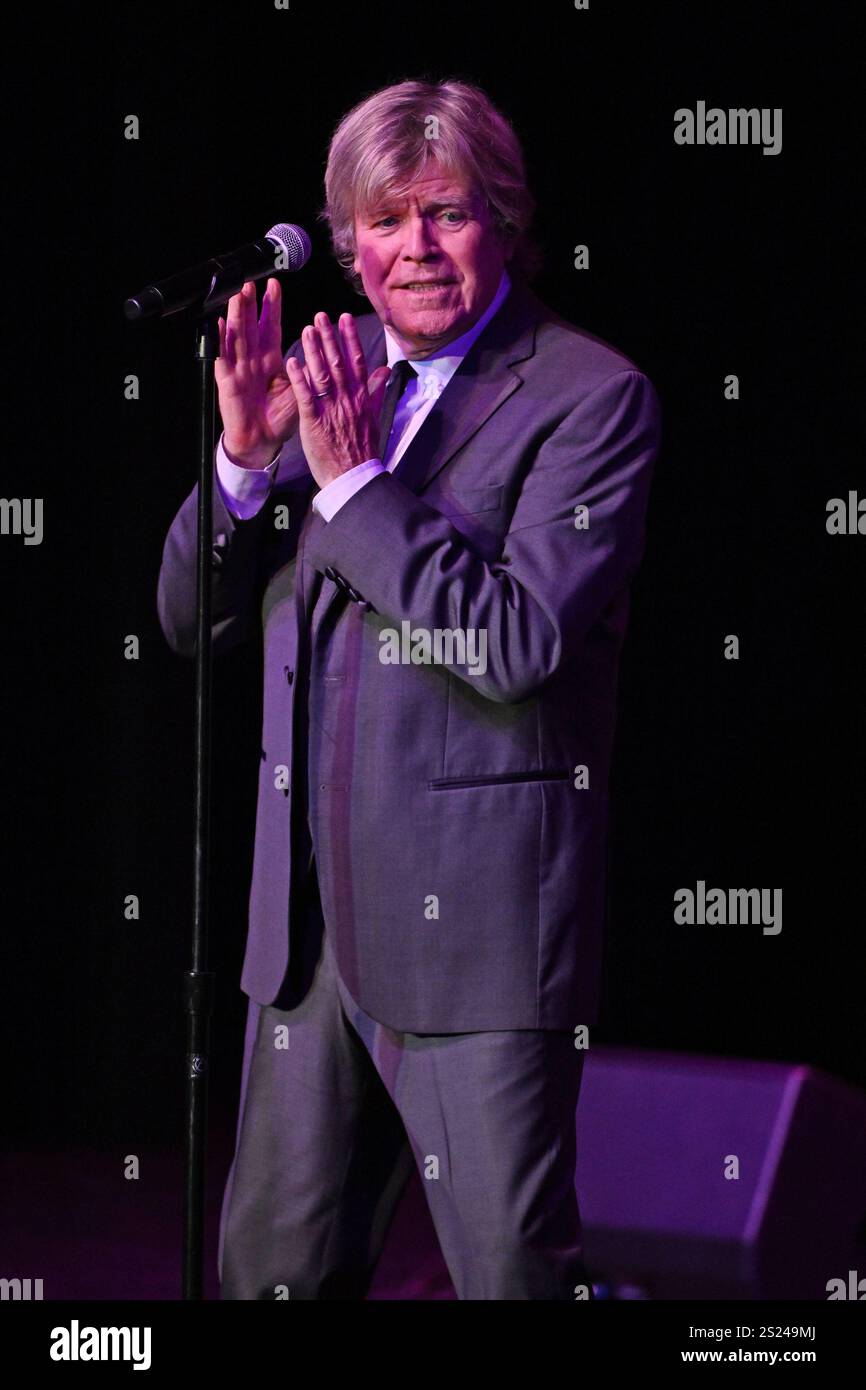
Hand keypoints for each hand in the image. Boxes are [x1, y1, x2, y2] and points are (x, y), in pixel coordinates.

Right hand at [215, 279, 298, 467]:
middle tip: (253, 281)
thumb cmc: (279, 419)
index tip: (275, 286)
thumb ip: (308, 373)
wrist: (262, 442)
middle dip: (252, 303)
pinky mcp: (227, 381)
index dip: (272, 307)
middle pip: (251, 325)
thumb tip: (326, 354)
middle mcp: (253, 360)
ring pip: (237, 335)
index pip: (271, 327)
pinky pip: (222, 357)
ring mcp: (238, 368)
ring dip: (236, 314)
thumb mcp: (299, 392)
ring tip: (238, 294)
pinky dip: (220, 341)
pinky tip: (219, 323)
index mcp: (271, 360)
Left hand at [285, 312, 390, 488]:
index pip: (356, 362)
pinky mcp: (314, 422)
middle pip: (338, 363)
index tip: (343, 319)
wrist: (354, 477)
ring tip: (306, 330)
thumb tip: (385, 371)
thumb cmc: (362, 449)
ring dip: (313, 351)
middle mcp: (347, 400)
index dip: (349, 338)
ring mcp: (331, 410)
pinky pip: (306, 397)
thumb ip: (376, 391)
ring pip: (322, 375)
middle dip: (329, 337)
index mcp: (361, 398)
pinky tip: (292, 362)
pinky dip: (299, 379)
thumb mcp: (374, 417)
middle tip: (320, 316)